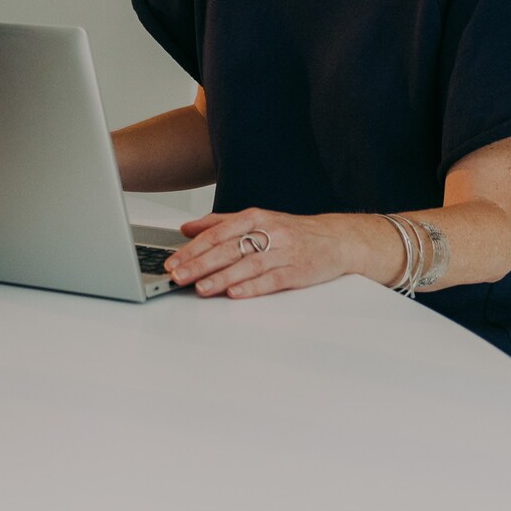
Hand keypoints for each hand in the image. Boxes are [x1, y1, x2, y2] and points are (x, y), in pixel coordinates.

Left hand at [166, 208, 359, 298]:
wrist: (337, 239)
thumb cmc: (292, 232)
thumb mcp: (257, 219)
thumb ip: (220, 223)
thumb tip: (186, 228)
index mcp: (255, 217)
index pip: (217, 233)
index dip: (192, 248)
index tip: (173, 262)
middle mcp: (268, 232)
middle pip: (228, 249)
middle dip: (200, 264)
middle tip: (178, 276)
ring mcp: (283, 251)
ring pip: (247, 265)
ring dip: (221, 277)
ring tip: (200, 288)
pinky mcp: (297, 271)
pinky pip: (271, 279)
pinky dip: (252, 287)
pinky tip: (235, 293)